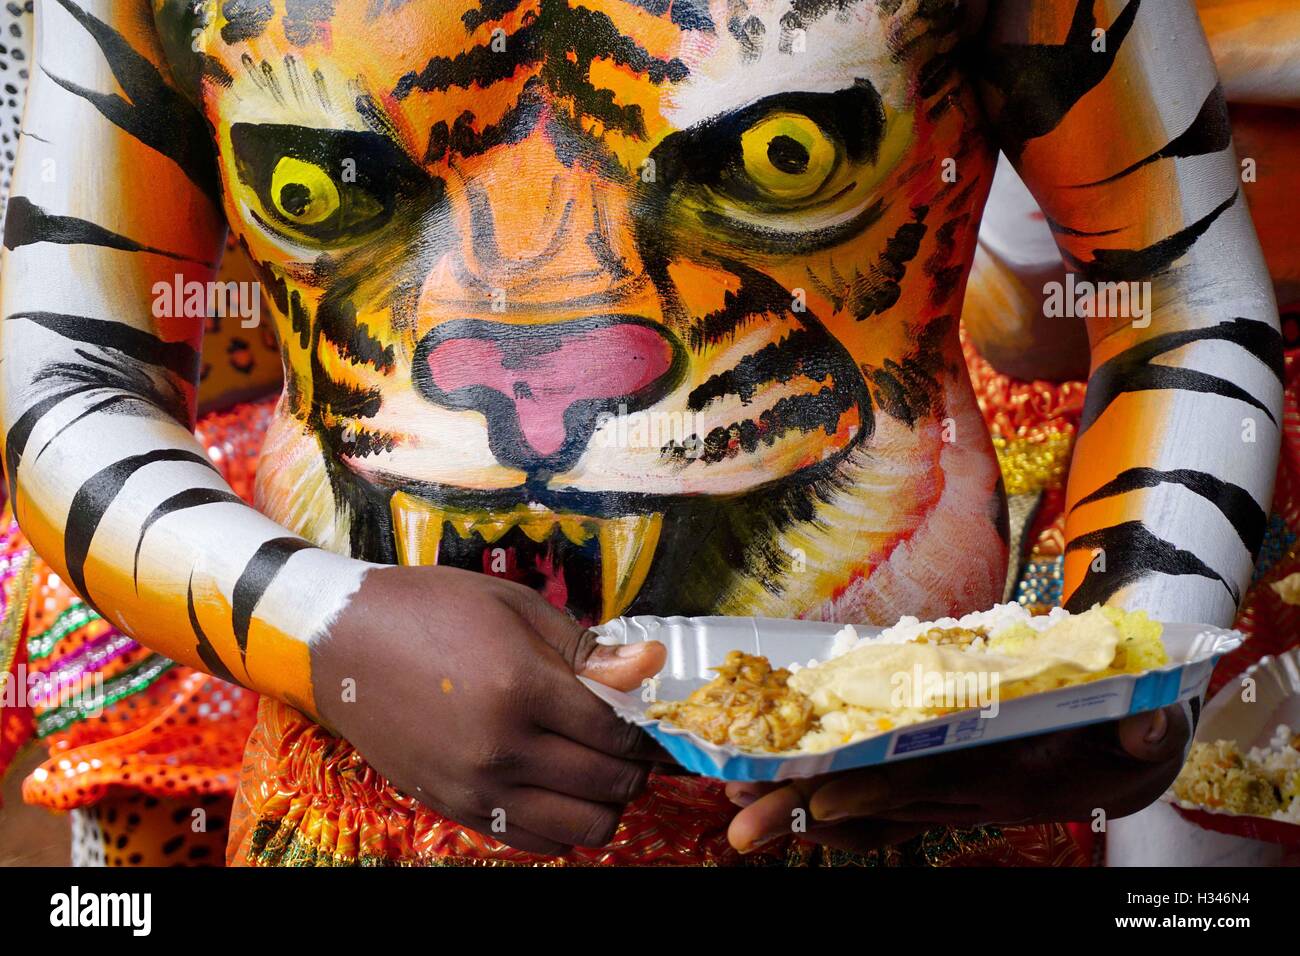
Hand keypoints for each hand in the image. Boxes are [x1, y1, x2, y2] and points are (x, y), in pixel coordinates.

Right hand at [312, 564, 666, 855]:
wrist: (342, 643)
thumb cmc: (432, 610)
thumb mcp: (516, 607)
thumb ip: (586, 648)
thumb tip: (649, 665)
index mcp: (523, 688)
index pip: (618, 733)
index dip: (648, 730)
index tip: (654, 720)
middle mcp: (503, 749)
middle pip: (608, 784)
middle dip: (635, 767)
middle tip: (632, 744)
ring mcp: (477, 787)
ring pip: (582, 826)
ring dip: (605, 802)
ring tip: (598, 769)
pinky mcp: (456, 808)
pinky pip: (537, 842)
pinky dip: (564, 824)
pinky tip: (559, 788)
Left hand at [725, 705, 1190, 853]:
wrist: (1130, 755)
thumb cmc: (1129, 731)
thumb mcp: (1147, 727)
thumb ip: (1143, 727)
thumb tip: (1145, 724)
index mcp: (1009, 773)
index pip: (931, 783)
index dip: (876, 788)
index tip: (821, 795)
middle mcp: (970, 790)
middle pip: (878, 801)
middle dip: (806, 811)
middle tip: (740, 820)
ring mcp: (953, 792)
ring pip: (869, 808)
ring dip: (802, 811)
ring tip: (737, 807)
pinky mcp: (946, 786)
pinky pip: (884, 807)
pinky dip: (836, 808)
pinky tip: (789, 804)